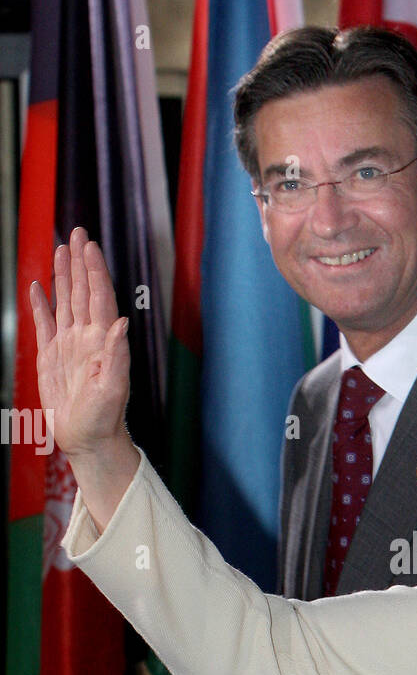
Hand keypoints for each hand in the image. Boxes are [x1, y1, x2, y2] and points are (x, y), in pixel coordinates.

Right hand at [30, 229, 138, 528]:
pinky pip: (44, 324)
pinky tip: (38, 287)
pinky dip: (41, 304)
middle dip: (80, 262)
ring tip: (61, 250)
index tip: (90, 246)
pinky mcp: (51, 358)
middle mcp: (86, 338)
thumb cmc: (104, 419)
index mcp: (102, 342)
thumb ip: (117, 355)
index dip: (95, 271)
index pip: (99, 297)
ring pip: (65, 301)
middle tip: (78, 233)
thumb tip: (120, 323)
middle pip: (82, 291)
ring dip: (63, 276)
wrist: (88, 441)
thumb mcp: (113, 389)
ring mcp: (68, 346)